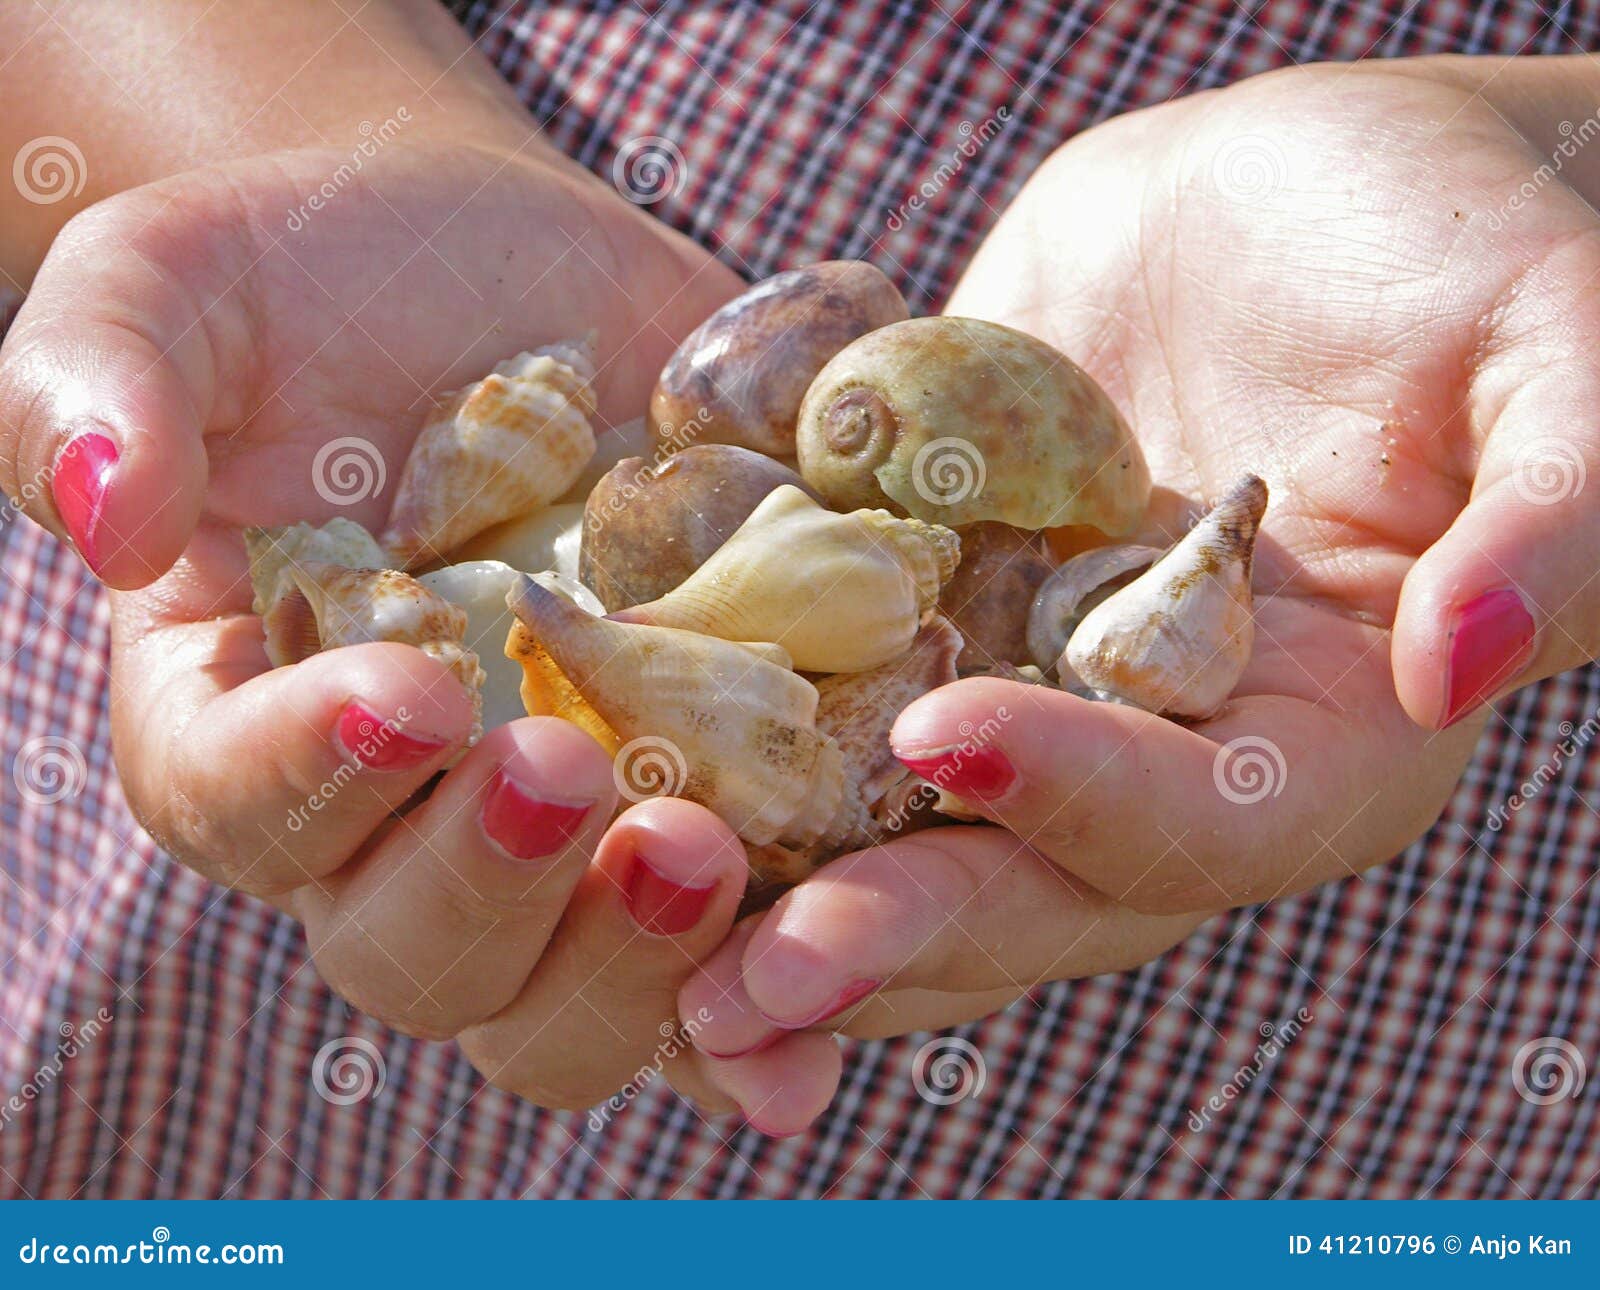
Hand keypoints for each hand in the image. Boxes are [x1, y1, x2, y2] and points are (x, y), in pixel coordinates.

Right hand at [0, 137, 756, 1109]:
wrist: (512, 281)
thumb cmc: (319, 282)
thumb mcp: (183, 285)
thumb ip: (105, 379)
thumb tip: (109, 518)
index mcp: (242, 714)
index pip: (237, 802)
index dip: (315, 775)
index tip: (414, 692)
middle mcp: (394, 817)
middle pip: (411, 949)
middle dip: (485, 887)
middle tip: (566, 770)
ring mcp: (559, 829)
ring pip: (563, 1003)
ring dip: (630, 965)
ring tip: (705, 850)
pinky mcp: (694, 800)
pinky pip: (726, 956)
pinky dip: (767, 995)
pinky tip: (819, 992)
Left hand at [677, 55, 1599, 1129]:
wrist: (1295, 200)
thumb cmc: (1462, 259)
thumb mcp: (1553, 357)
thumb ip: (1557, 511)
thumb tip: (1466, 652)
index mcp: (1317, 740)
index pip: (1201, 817)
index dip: (1081, 798)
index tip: (948, 737)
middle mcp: (1159, 755)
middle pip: (1026, 880)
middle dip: (895, 924)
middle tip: (747, 973)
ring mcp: (1032, 695)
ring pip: (903, 837)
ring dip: (781, 895)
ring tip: (637, 926)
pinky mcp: (932, 620)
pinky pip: (826, 709)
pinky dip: (731, 758)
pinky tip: (613, 779)